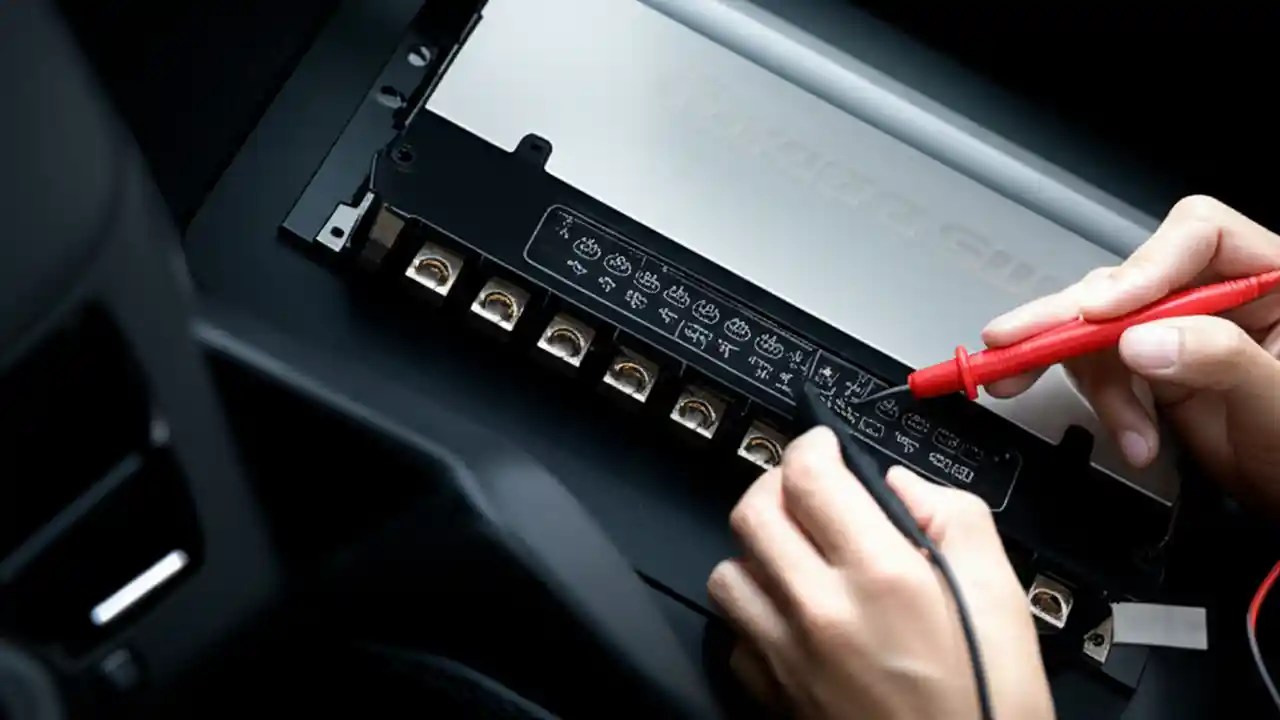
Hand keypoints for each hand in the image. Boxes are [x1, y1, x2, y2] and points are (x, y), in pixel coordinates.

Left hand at [708, 428, 1052, 719]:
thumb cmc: (988, 707)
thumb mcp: (1002, 597)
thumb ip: (954, 518)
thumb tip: (903, 485)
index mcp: (882, 577)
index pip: (808, 475)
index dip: (813, 446)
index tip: (824, 448)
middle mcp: (822, 612)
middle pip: (752, 512)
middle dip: (778, 486)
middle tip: (808, 492)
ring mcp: (787, 656)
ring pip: (730, 570)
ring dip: (759, 551)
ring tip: (799, 556)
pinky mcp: (770, 693)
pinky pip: (735, 633)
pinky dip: (756, 614)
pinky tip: (794, 616)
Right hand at [982, 195, 1279, 512]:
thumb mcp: (1277, 400)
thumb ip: (1219, 358)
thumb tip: (1144, 338)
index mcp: (1269, 278)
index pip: (1198, 236)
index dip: (1146, 267)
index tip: (1108, 312)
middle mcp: (1220, 295)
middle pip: (1131, 281)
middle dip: (1072, 320)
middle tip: (1014, 339)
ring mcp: (1182, 331)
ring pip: (1104, 330)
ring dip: (1100, 384)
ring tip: (1125, 430)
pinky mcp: (1156, 367)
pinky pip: (1105, 371)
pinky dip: (1106, 407)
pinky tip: (1134, 439)